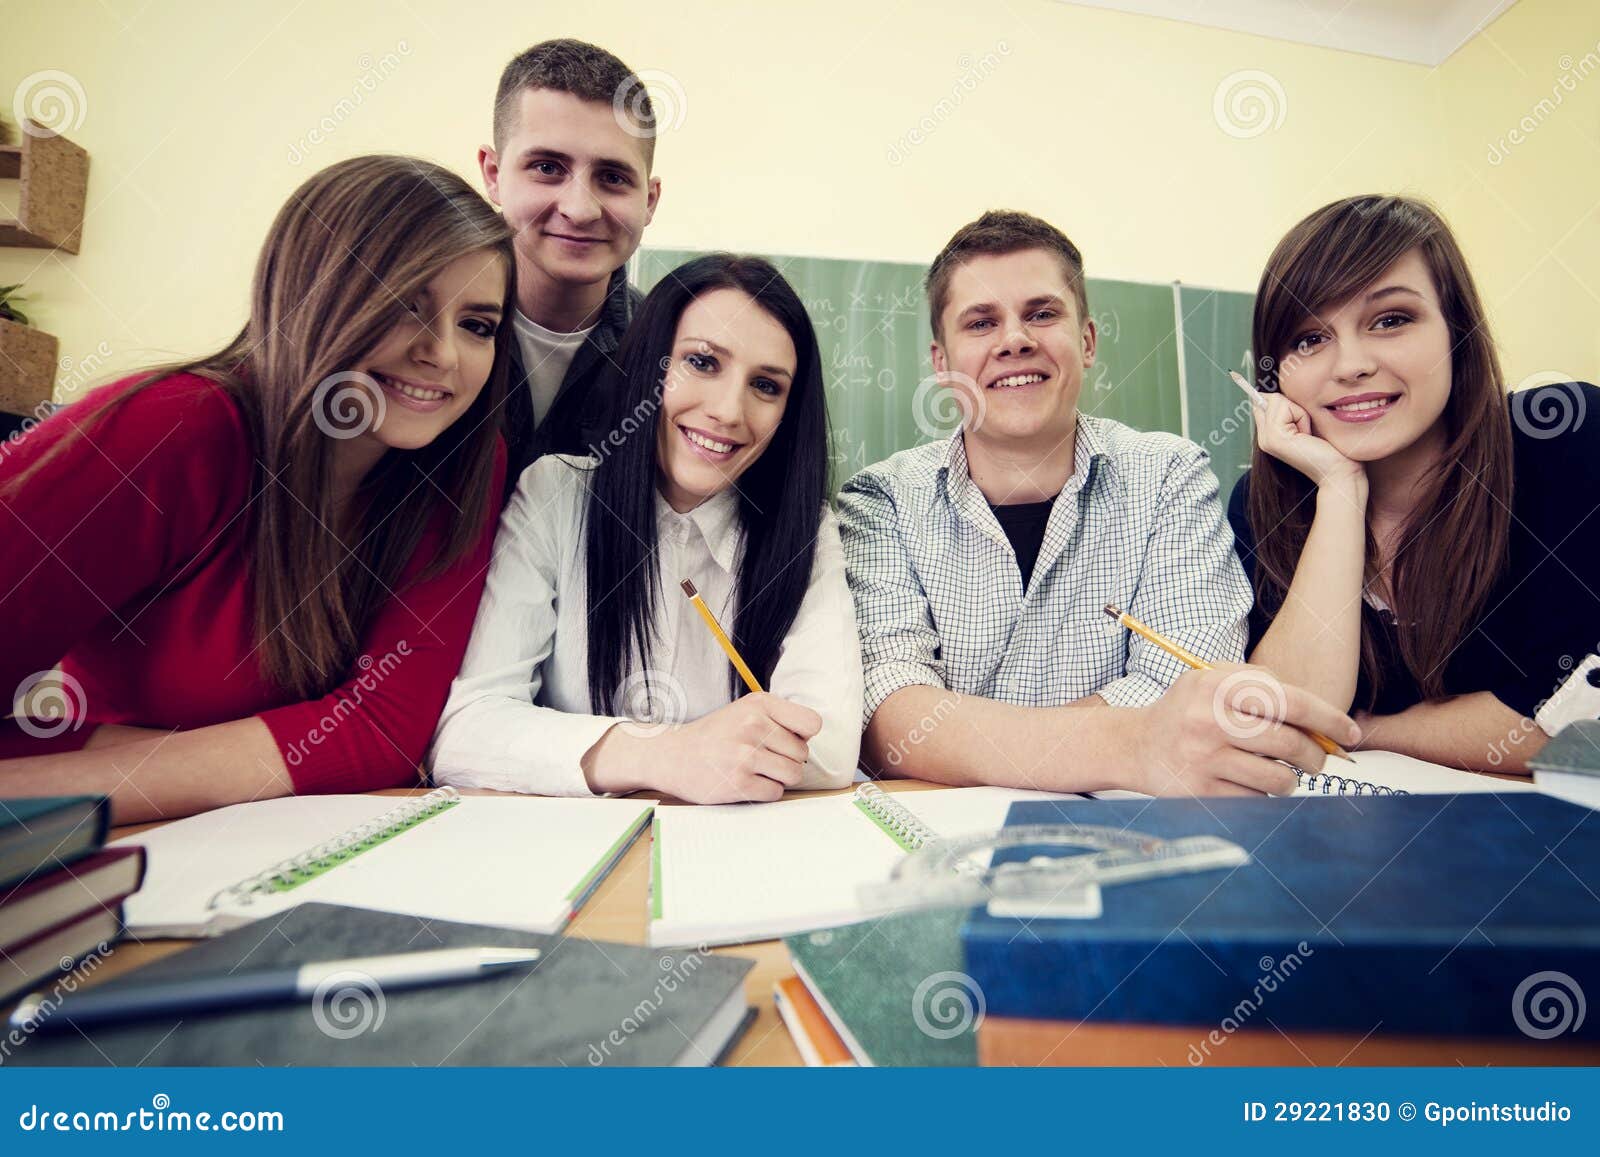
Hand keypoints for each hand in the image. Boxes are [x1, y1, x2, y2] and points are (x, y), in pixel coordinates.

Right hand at [582, 692, 821, 802]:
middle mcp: (753, 726)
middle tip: (763, 758)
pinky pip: (775, 792)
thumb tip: (811, 738)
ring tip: (757, 770)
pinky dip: (766, 791)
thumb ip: (777, 717)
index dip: (803, 736)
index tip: (787, 739)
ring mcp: (746, 755)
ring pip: (793, 774)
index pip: (812, 723)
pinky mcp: (739, 782)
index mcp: (759, 704)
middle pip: (802, 754)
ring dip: (779, 777)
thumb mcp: (744, 711)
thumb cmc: (714, 735)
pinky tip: (747, 782)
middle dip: (787, 759)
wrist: (672, 756)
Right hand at [1130, 664, 1360, 796]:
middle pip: (1289, 743)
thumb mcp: (1214, 679)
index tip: (1350, 733)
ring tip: (1278, 771)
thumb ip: (1263, 685)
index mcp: (1217, 686)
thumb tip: (1322, 718)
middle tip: (1316, 759)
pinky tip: (1249, 782)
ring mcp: (1203, 759)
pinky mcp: (1200, 791)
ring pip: (1278, 778)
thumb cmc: (1189, 709)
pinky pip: (1256, 799)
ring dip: (1289, 778)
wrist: (1135, 745)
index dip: (1328, 719)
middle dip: (1315, 755)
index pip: (1290, 702)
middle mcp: (1209, 721)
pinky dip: (1263, 794)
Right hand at [1246, 383, 1363, 490]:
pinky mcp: (1274, 438)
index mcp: (1269, 436)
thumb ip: (1288, 411)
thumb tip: (1276, 393)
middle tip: (1305, 429)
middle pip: (1268, 399)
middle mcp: (1263, 438)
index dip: (1283, 403)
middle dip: (1291, 405)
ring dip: (1299, 411)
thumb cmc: (1330, 449)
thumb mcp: (1306, 424)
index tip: (1300, 422)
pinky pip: (1284, 407)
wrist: (1337, 472)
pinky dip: (1301, 416)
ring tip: (1307, 433)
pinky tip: (1306, 435)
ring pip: (1276, 401)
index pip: (1263, 402)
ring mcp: (1266, 439)